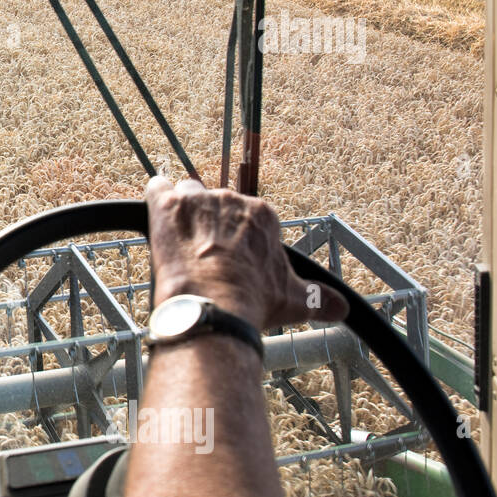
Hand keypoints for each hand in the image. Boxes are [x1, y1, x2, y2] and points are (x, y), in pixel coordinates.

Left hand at [144, 176, 347, 331]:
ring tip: (178, 242)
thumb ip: (318, 299)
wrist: (215, 304)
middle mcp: (233, 200)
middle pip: (214, 204)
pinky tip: (155, 220)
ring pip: (187, 194)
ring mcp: (199, 200)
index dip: (233, 238)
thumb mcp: (292, 299)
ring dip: (183, 213)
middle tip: (201, 256)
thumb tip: (341, 307)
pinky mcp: (168, 206)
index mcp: (263, 216)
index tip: (228, 258)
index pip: (244, 217)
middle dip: (208, 226)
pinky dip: (154, 200)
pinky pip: (156, 189)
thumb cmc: (252, 300)